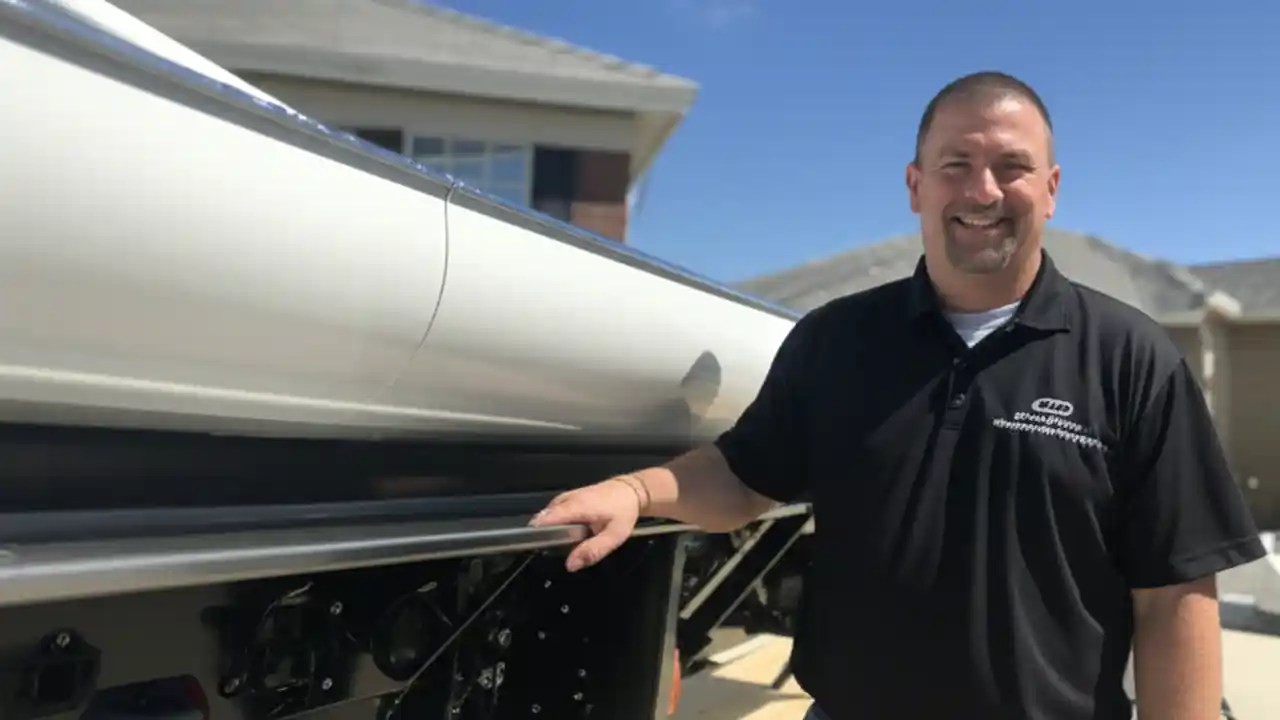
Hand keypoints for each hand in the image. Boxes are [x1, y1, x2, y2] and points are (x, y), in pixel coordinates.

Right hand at [528, 477, 646, 571]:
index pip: (544, 519)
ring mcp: (566, 496)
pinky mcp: (568, 496)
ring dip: (551, 529)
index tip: (538, 549)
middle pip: (543, 519)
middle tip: (557, 549)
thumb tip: (570, 565)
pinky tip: (568, 531)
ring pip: (547, 515)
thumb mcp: (614, 536)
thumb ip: (593, 551)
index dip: (536, 535)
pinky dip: (556, 522)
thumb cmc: (623, 512)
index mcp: (576, 507)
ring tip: (564, 542)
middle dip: (545, 535)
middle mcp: (567, 499)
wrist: (630, 490)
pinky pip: (554, 511)